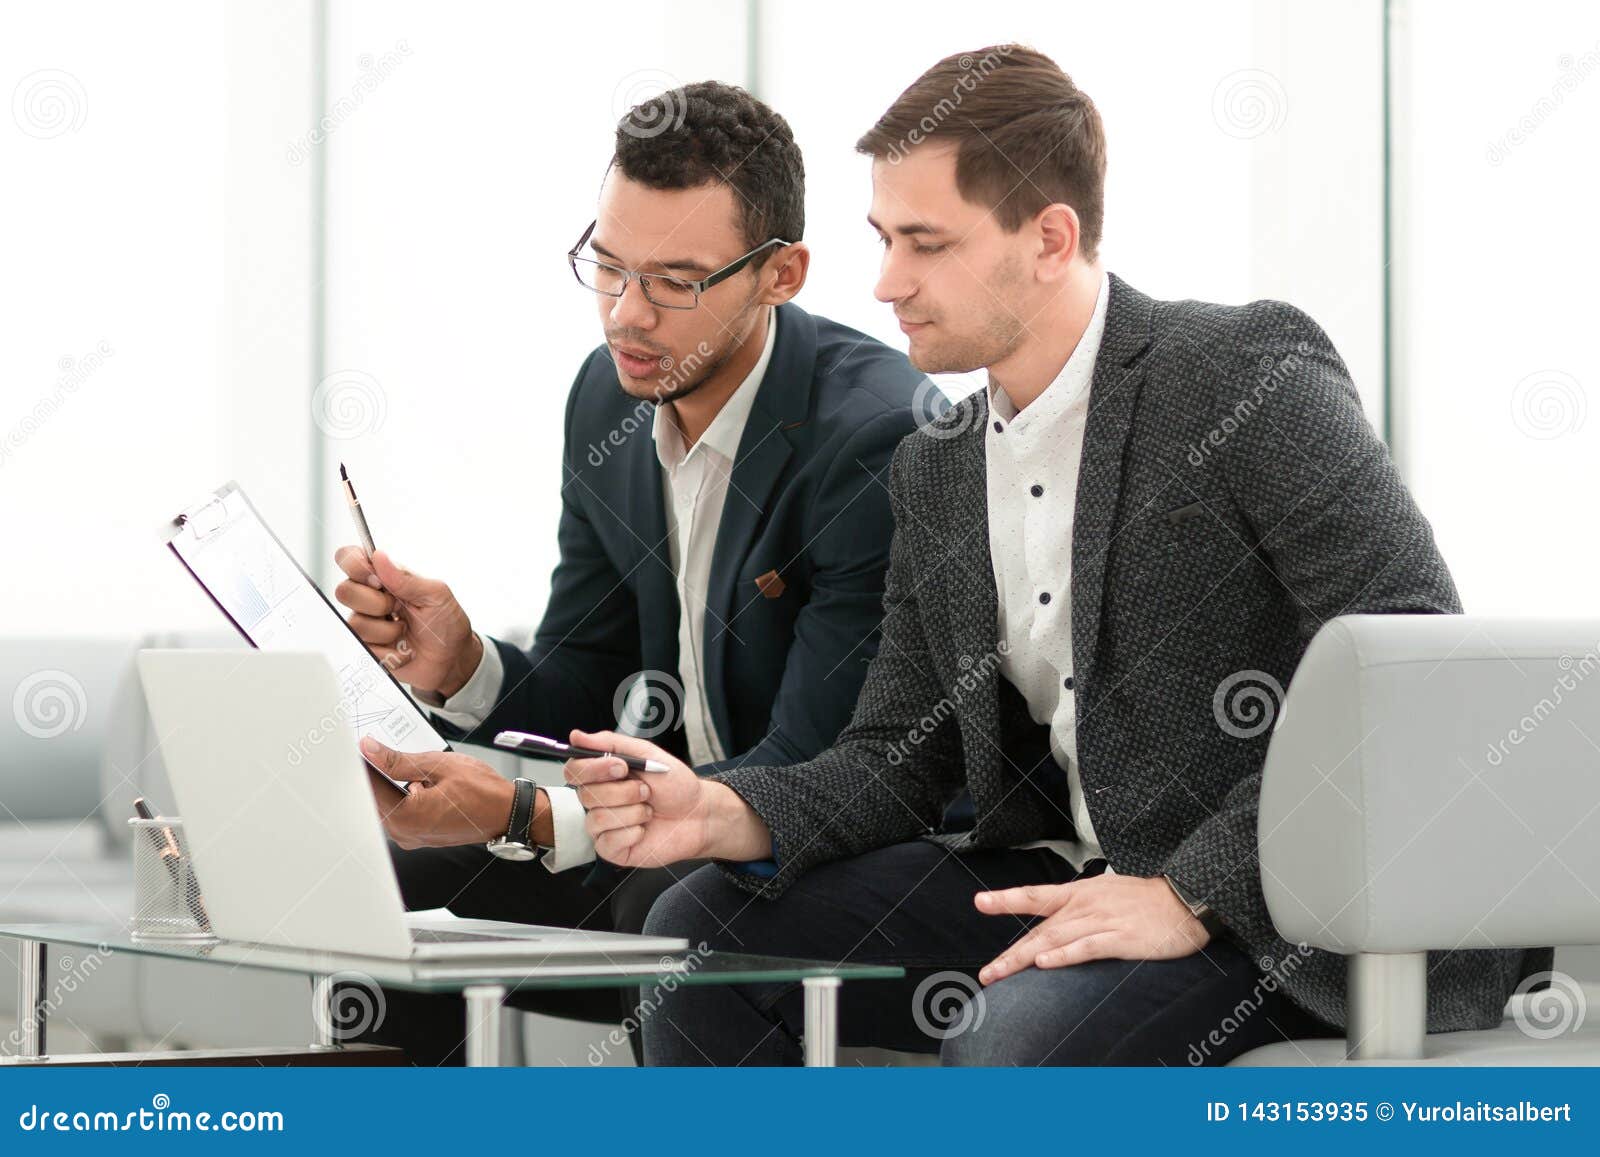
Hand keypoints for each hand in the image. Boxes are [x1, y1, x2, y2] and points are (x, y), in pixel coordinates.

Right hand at [333, 547, 479, 696]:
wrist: (452, 659)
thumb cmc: (446, 623)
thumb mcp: (435, 595)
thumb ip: (406, 578)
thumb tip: (379, 557)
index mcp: (385, 578)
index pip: (351, 559)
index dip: (354, 564)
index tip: (376, 578)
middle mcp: (371, 598)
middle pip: (344, 591)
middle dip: (377, 603)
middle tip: (399, 608)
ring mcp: (367, 624)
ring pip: (356, 623)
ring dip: (388, 630)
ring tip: (405, 630)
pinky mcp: (367, 648)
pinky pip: (367, 648)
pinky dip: (392, 651)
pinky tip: (403, 649)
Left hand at [361, 736, 526, 849]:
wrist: (508, 813)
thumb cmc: (483, 792)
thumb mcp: (438, 765)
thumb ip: (398, 760)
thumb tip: (370, 750)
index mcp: (406, 818)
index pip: (370, 787)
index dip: (361, 764)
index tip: (356, 748)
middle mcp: (405, 833)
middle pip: (374, 800)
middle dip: (372, 774)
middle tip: (372, 750)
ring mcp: (412, 837)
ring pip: (386, 806)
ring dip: (387, 784)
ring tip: (394, 762)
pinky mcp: (420, 834)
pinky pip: (400, 812)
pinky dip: (400, 794)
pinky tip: (411, 779)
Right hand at [562, 729, 715, 867]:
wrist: (698, 814)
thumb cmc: (675, 785)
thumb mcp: (646, 754)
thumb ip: (611, 743)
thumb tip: (576, 736)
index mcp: (603, 776)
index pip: (574, 771)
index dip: (593, 769)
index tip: (621, 767)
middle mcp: (598, 800)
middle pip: (586, 795)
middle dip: (624, 791)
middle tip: (646, 790)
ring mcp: (603, 826)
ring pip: (598, 818)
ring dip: (633, 812)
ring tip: (648, 810)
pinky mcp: (612, 849)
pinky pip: (608, 841)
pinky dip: (633, 832)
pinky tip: (645, 829)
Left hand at [974, 874, 1211, 984]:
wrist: (1186, 899)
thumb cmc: (1147, 900)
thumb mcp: (1107, 894)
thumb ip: (1080, 909)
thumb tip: (1056, 925)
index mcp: (1080, 893)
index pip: (1036, 896)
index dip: (1007, 898)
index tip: (980, 902)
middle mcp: (1085, 906)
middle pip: (1040, 931)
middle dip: (1010, 954)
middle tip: (987, 973)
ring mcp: (1102, 921)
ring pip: (1055, 941)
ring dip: (1024, 959)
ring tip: (1000, 974)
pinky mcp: (1121, 938)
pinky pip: (1087, 947)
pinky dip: (1064, 956)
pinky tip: (1045, 965)